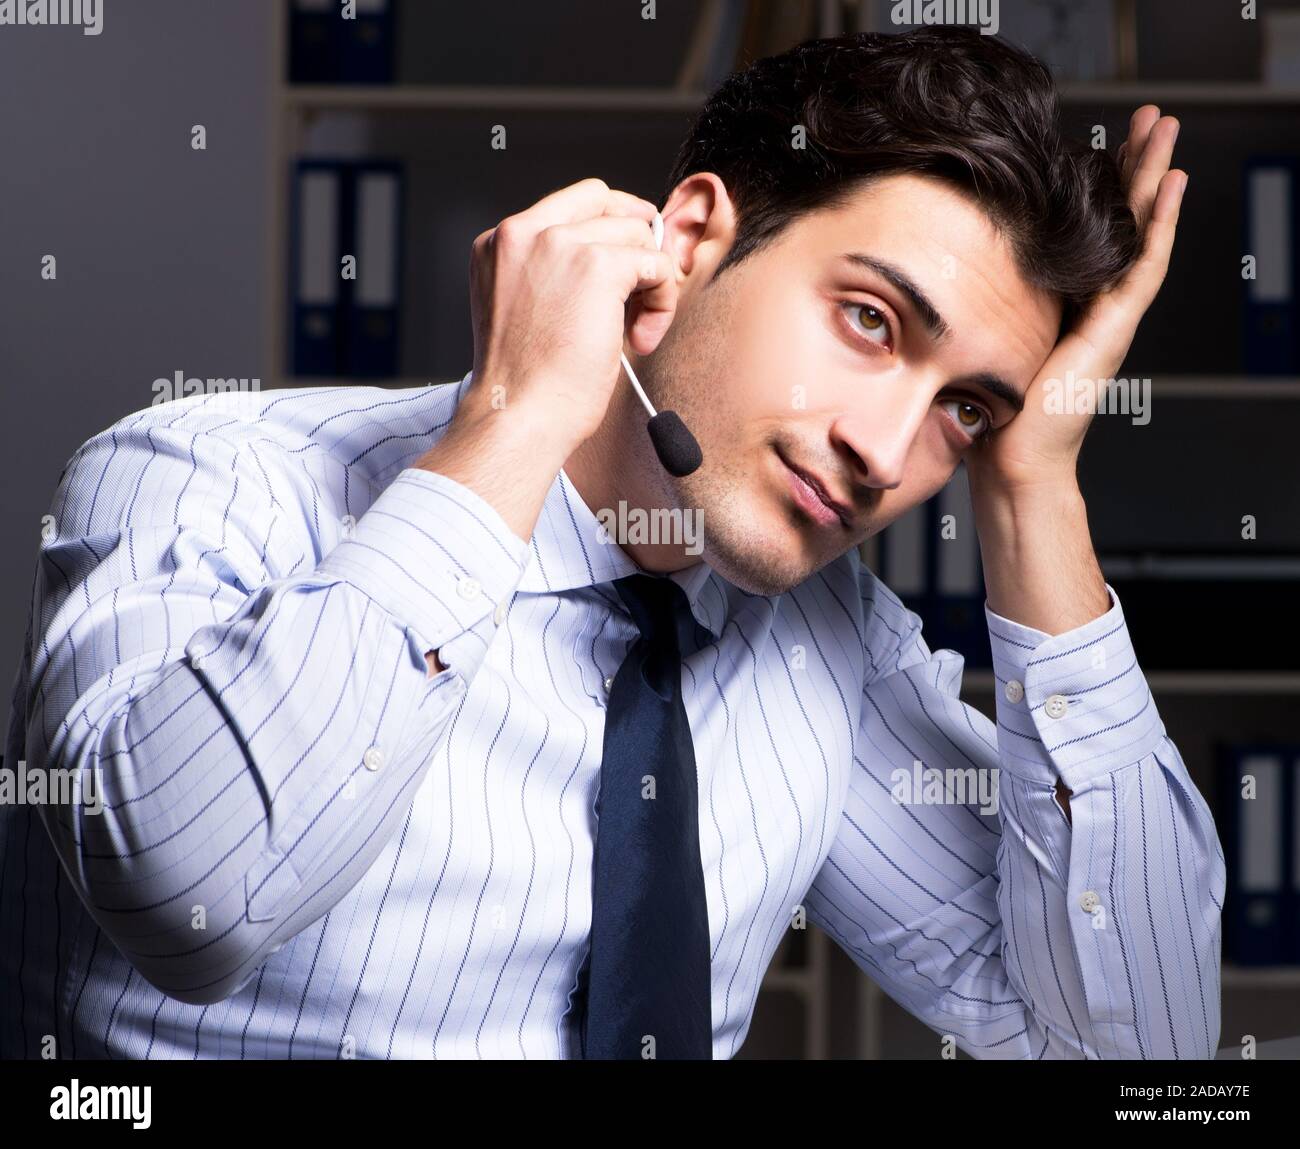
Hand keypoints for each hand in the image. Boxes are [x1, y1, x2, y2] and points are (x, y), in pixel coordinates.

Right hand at [463, 177, 677, 450]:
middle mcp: (523, 233)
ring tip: (635, 332)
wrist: (517, 416)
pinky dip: (662, 301)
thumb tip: (621, 259)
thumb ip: (555, 274)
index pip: (570, 205)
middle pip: (607, 204)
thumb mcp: (525, 309)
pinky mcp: (597, 266)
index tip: (627, 259)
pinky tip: (642, 338)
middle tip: (648, 282)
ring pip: (636, 234)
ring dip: (650, 283)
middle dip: (635, 240)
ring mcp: (559, 244)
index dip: (609, 228)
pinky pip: (657, 264)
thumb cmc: (524, 385)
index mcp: (498, 243)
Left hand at [967, 105, 1186, 494]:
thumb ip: (970, 306)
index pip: (1082, 232)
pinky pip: (1144, 266)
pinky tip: (1173, 185)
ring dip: (1152, 178)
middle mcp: (1088, 305)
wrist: (1008, 462)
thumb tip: (926, 269)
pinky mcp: (1113, 330)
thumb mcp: (974, 340)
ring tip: (1165, 129)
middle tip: (1143, 117)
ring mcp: (1107, 316)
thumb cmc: (983, 413)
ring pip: (1139, 232)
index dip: (1091, 186)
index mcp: (1057, 303)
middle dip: (1129, 166)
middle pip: (1118, 221)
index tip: (1089, 141)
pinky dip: (1160, 225)